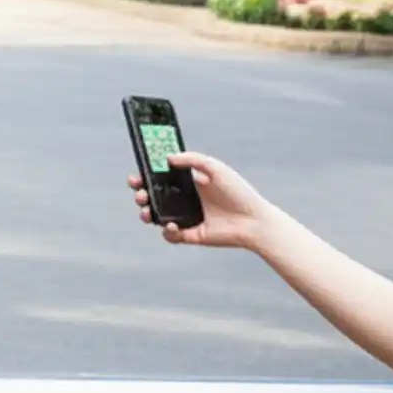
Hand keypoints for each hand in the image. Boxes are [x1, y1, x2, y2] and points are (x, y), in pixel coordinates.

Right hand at [128, 151, 278, 250]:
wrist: (254, 220)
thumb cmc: (238, 192)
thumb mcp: (216, 168)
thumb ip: (193, 159)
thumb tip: (168, 157)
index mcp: (189, 183)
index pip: (162, 177)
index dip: (147, 175)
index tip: (138, 172)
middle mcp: (185, 200)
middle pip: (154, 196)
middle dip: (141, 193)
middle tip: (139, 192)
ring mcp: (187, 218)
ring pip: (157, 216)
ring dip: (146, 213)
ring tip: (146, 210)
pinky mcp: (191, 235)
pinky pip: (171, 235)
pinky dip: (167, 231)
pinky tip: (171, 225)